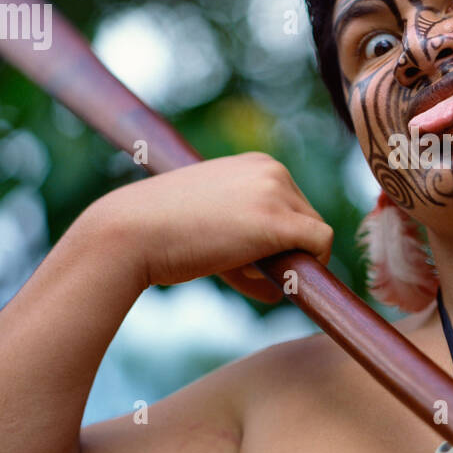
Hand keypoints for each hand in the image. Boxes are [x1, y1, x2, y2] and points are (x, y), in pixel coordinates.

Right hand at [82, 152, 333, 303]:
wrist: (131, 232)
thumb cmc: (162, 232)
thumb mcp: (211, 222)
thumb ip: (246, 242)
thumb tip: (279, 289)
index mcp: (257, 163)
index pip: (292, 205)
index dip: (274, 237)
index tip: (242, 255)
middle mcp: (272, 169)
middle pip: (307, 220)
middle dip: (282, 250)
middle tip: (239, 267)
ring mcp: (278, 192)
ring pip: (315, 235)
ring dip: (287, 262)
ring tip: (241, 270)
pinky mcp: (280, 222)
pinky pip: (321, 246)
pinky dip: (307, 268)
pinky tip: (270, 281)